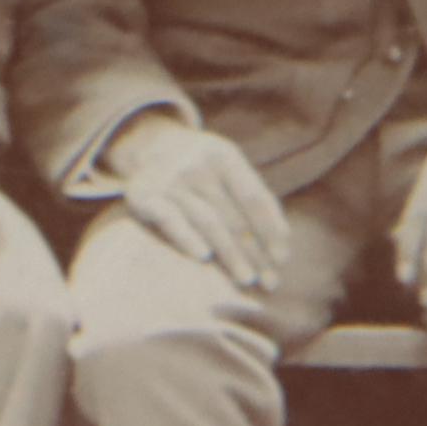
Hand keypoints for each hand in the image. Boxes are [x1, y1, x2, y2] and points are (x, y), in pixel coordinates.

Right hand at [107, 111, 290, 288]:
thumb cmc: (201, 167)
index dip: (270, 230)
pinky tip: (203, 257)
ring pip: (207, 221)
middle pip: (232, 215)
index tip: (282, 260)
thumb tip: (283, 242)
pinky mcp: (143, 194)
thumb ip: (254, 196)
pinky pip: (169, 219)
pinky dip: (186, 237)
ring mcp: (168, 177)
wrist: (147, 144)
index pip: (253, 197)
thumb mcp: (228, 166)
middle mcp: (194, 162)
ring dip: (230, 253)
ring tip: (246, 278)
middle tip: (269, 282)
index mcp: (221, 154)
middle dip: (254, 252)